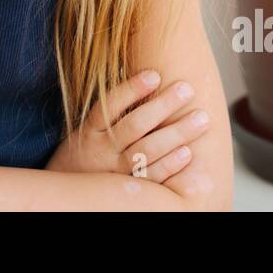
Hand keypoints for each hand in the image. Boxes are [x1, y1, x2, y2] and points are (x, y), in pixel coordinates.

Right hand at [44, 70, 209, 181]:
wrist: (71, 198)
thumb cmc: (87, 154)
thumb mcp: (89, 132)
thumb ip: (112, 113)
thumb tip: (147, 76)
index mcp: (89, 131)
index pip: (110, 105)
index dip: (131, 89)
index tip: (154, 74)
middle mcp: (100, 151)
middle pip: (134, 126)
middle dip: (163, 106)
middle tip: (187, 89)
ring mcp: (114, 173)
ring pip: (146, 152)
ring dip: (176, 134)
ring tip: (201, 119)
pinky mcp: (127, 190)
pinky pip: (151, 179)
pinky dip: (170, 166)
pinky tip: (188, 153)